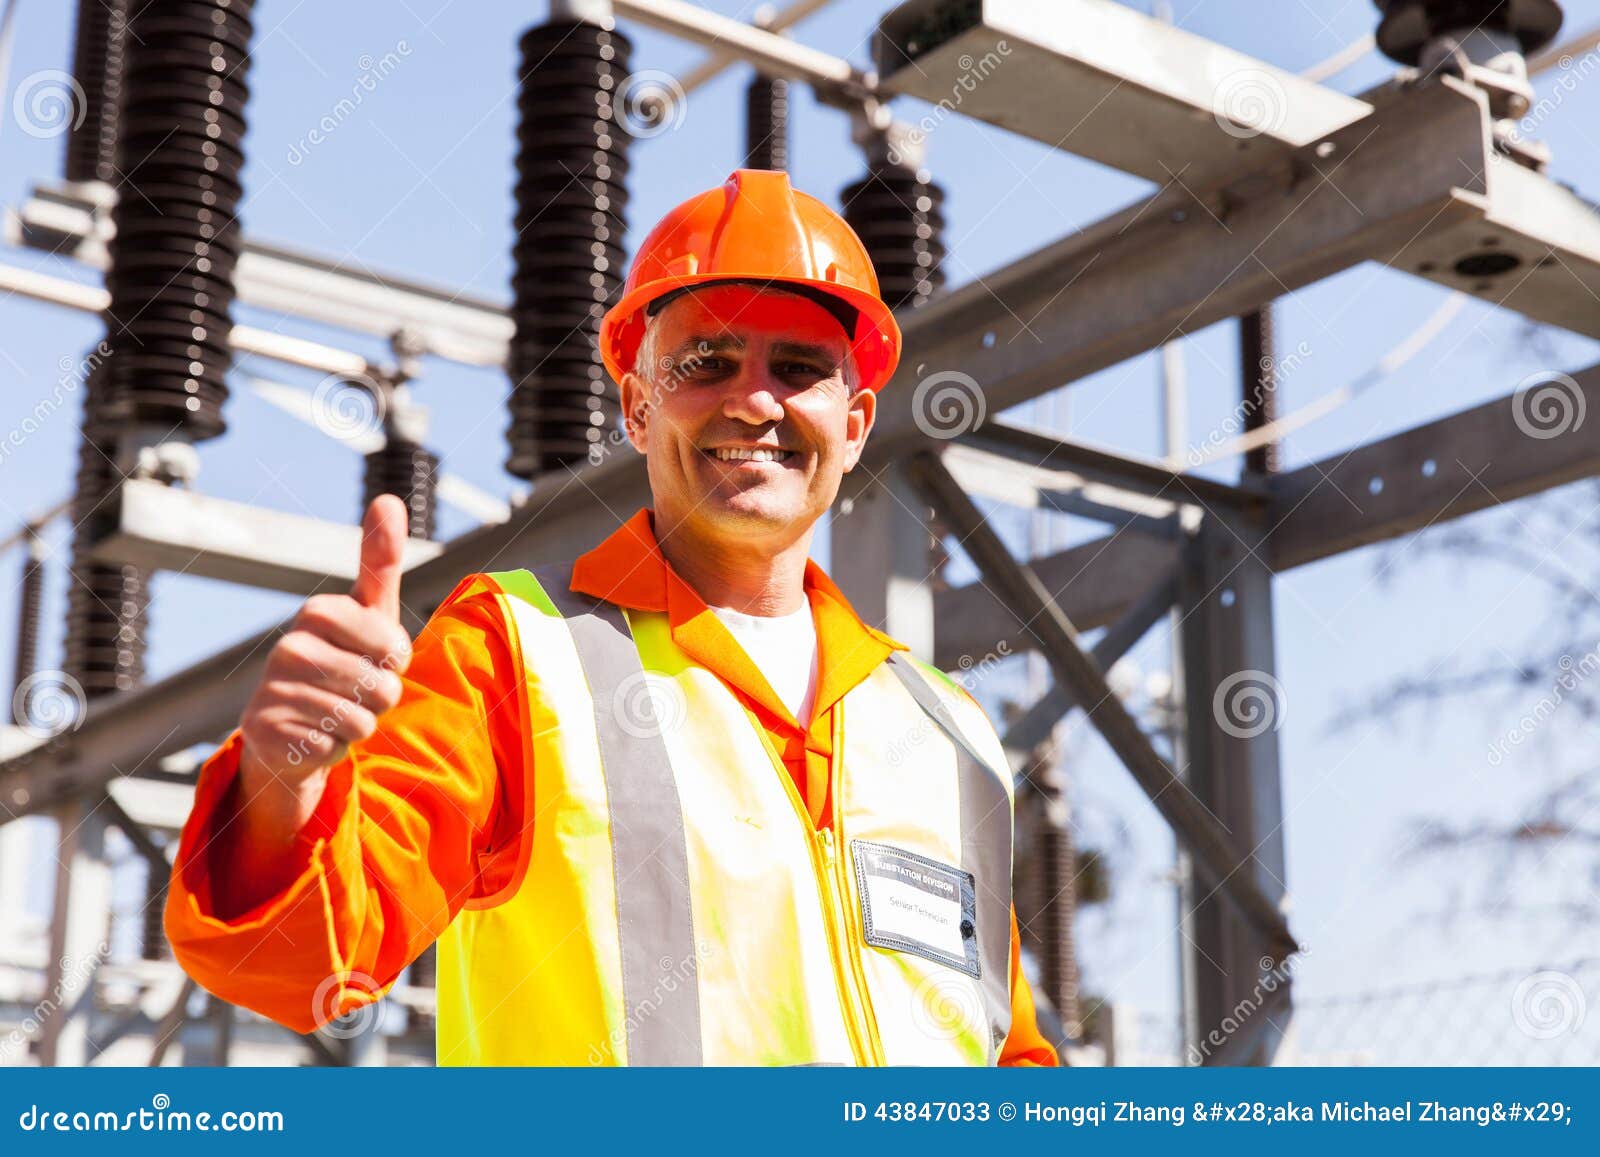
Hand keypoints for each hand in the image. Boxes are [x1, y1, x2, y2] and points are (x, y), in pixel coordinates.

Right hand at [235, 494, 414, 825]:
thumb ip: (380, 561)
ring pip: (360, 719)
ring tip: (335, 711)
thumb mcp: (370, 613)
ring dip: (360, 723)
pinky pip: (334, 747)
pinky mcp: (263, 732)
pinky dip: (334, 748)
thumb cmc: (344, 659)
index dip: (397, 659)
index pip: (393, 644)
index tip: (378, 655)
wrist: (293, 725)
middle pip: (381, 686)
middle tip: (355, 689)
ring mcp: (272, 689)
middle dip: (382, 696)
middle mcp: (288, 647)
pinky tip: (313, 735)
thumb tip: (389, 498)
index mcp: (317, 612)